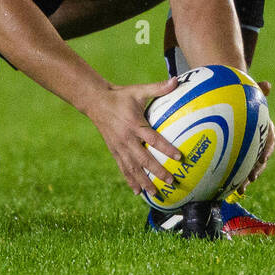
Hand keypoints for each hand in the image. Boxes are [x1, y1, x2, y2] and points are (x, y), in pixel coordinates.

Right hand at [85, 78, 181, 193]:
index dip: (166, 148)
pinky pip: (123, 168)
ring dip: (144, 181)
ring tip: (156, 194)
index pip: (153, 139)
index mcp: (135, 124)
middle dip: (157, 171)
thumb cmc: (121, 96)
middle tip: (171, 181)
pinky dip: (130, 180)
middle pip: (144, 159)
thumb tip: (177, 79)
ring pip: (133, 168)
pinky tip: (137, 192)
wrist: (96, 102)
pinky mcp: (114, 151)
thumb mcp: (139, 90)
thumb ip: (158, 88)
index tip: (179, 157)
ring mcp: (119, 147)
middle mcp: (127, 139)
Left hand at [236, 80, 274, 194]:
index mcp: (264, 128)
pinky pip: (236, 168)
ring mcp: (248, 150)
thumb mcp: (249, 93)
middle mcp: (258, 142)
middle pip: (260, 159)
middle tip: (251, 178)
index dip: (267, 150)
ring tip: (240, 189)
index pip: (269, 139)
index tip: (264, 157)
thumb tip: (268, 84)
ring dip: (245, 180)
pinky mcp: (237, 156)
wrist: (234, 103)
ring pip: (249, 167)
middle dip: (256, 170)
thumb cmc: (242, 97)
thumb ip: (257, 90)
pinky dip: (232, 179)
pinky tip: (224, 190)